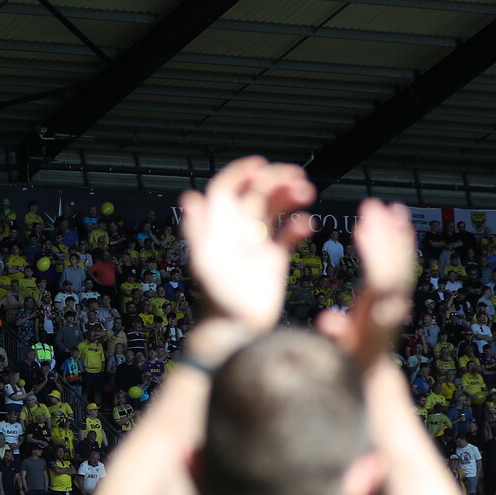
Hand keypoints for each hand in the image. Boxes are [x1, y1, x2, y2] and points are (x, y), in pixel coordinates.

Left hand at [179, 157, 315, 332]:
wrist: (237, 330)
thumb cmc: (218, 298)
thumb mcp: (206, 261)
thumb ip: (199, 228)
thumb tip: (189, 196)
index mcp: (218, 228)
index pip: (226, 190)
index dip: (240, 173)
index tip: (261, 164)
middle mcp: (237, 232)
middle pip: (255, 194)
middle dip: (275, 180)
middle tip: (297, 178)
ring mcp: (256, 244)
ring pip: (274, 209)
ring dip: (290, 197)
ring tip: (306, 193)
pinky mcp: (274, 259)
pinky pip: (288, 234)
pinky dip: (299, 225)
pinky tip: (306, 226)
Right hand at [315, 199, 417, 362]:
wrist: (373, 373)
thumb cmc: (350, 364)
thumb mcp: (339, 356)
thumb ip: (336, 338)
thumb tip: (329, 322)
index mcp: (376, 316)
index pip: (379, 279)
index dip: (373, 253)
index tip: (361, 228)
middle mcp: (392, 305)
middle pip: (393, 265)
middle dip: (384, 234)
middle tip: (373, 206)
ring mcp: (398, 300)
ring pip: (402, 263)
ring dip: (397, 234)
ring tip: (392, 207)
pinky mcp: (397, 296)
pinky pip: (402, 266)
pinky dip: (400, 244)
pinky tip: (397, 225)